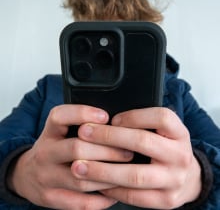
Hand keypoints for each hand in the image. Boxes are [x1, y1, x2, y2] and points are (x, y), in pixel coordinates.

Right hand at [7, 105, 132, 209]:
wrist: (28, 174)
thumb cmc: (54, 148)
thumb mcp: (60, 132)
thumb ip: (81, 126)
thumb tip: (115, 126)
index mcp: (49, 132)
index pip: (60, 116)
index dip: (83, 113)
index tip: (106, 116)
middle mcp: (45, 153)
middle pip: (77, 149)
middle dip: (107, 150)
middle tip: (128, 151)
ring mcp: (46, 178)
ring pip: (82, 179)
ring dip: (109, 176)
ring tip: (127, 171)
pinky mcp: (51, 198)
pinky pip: (81, 203)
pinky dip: (102, 199)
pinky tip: (116, 191)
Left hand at [73, 107, 201, 208]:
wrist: (187, 176)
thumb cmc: (165, 147)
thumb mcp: (161, 132)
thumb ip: (141, 125)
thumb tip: (105, 121)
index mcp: (180, 133)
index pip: (160, 117)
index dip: (133, 116)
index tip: (110, 119)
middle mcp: (181, 155)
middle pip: (142, 142)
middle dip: (108, 137)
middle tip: (83, 133)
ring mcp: (174, 180)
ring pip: (134, 175)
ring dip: (102, 170)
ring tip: (78, 166)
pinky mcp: (166, 200)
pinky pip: (134, 196)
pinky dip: (111, 188)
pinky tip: (95, 182)